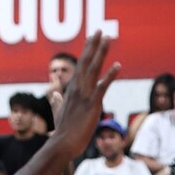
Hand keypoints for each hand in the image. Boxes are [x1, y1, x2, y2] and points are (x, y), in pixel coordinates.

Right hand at [52, 33, 121, 159]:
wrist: (63, 145)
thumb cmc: (62, 132)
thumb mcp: (58, 112)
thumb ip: (57, 101)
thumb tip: (55, 92)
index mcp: (72, 90)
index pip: (80, 66)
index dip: (86, 51)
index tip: (91, 38)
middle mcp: (77, 89)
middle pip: (86, 62)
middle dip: (93, 46)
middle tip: (100, 30)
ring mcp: (85, 96)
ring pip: (94, 69)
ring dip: (101, 53)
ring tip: (108, 38)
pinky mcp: (93, 105)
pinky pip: (103, 87)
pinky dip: (111, 75)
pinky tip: (118, 65)